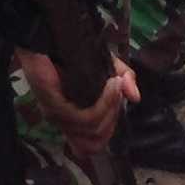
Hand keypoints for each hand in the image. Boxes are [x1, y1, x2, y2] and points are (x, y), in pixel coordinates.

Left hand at [16, 49, 133, 156]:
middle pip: (97, 140)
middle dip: (114, 118)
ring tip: (116, 85)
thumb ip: (124, 80)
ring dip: (112, 108)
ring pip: (94, 128)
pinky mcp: (55, 106)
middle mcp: (64, 122)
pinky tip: (111, 86)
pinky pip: (86, 117)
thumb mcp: (106, 66)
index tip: (118, 108)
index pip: (92, 146)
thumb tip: (136, 98)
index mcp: (71, 120)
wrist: (48, 38)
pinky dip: (104, 104)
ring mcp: (58, 115)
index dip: (109, 134)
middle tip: (119, 93)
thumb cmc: (73, 53)